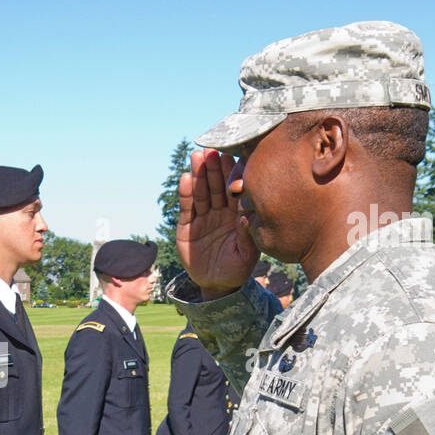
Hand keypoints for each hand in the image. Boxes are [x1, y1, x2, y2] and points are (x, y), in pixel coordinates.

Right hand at [177, 149, 257, 298]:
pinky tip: (186, 178)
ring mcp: (204, 217)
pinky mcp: (187, 226)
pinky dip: (186, 193)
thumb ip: (248, 235)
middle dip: (214, 168)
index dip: (232, 174)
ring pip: (201, 192)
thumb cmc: (237, 268)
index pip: (235, 190)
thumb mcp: (247, 254)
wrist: (217, 284)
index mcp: (238, 214)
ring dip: (199, 174)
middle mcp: (221, 212)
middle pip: (217, 186)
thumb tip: (248, 216)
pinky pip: (187, 207)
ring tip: (197, 157)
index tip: (232, 156)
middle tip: (212, 150)